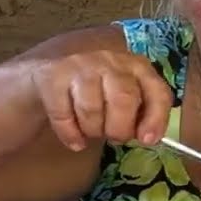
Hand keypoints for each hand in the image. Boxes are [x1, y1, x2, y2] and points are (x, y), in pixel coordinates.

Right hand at [31, 50, 172, 150]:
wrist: (43, 73)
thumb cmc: (93, 91)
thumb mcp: (122, 98)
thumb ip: (139, 112)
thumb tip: (147, 137)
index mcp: (137, 66)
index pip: (157, 91)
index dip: (156, 119)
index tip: (147, 140)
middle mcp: (110, 59)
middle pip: (124, 99)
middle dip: (120, 129)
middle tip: (114, 138)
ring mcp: (79, 64)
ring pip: (92, 108)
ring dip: (92, 130)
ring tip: (90, 132)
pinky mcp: (50, 75)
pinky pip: (63, 114)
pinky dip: (69, 134)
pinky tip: (74, 140)